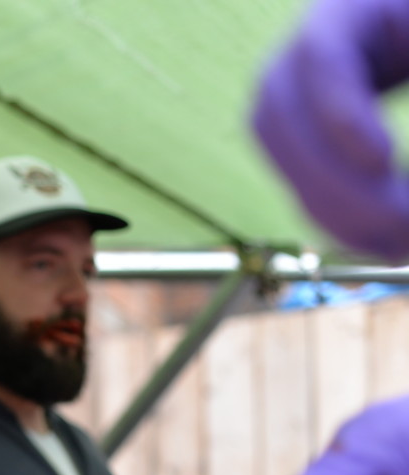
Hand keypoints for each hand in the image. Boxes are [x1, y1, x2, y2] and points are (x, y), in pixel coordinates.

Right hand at [253, 0, 408, 258]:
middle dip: (340, 184)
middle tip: (405, 228)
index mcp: (345, 11)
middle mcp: (296, 59)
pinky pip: (299, 187)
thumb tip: (382, 162)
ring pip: (284, 162)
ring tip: (403, 247)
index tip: (382, 159)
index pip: (321, 57)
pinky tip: (387, 244)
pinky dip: (340, 222)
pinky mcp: (296, 143)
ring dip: (339, 215)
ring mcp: (286, 102)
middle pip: (283, 119)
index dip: (342, 113)